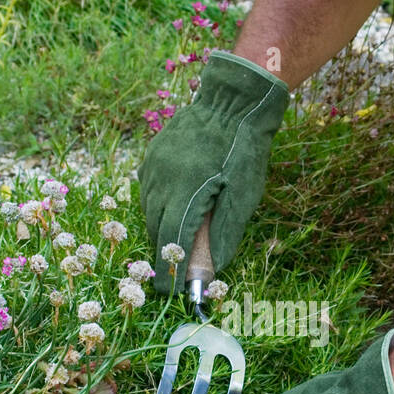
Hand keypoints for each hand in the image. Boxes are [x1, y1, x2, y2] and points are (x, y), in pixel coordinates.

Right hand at [138, 50, 289, 292]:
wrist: (232, 101)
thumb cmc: (245, 150)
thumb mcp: (244, 194)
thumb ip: (226, 233)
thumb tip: (213, 269)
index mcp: (187, 189)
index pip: (171, 240)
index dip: (169, 269)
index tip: (169, 292)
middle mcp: (162, 178)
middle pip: (156, 228)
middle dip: (163, 254)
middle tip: (174, 273)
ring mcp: (153, 165)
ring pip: (148, 210)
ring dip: (160, 231)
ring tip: (174, 246)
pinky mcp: (152, 156)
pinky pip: (148, 191)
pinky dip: (157, 207)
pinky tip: (171, 212)